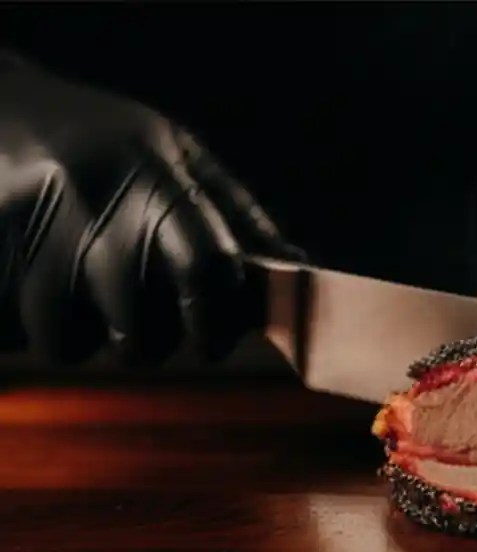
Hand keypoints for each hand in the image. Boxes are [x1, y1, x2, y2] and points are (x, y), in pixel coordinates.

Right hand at [0, 52, 302, 363]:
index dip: (216, 320)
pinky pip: (18, 329)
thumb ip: (236, 211)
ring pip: (72, 340)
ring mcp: (29, 233)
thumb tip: (296, 266)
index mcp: (148, 174)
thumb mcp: (176, 148)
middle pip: (140, 325)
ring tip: (90, 302)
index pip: (204, 269)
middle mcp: (91, 204)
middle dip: (153, 341)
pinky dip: (35, 326)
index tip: (213, 341)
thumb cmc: (102, 133)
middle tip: (148, 327)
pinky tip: (41, 289)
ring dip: (86, 339)